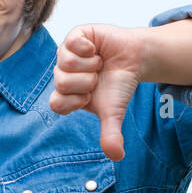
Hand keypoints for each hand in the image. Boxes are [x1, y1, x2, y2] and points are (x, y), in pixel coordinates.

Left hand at [49, 23, 145, 161]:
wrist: (135, 59)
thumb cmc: (120, 85)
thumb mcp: (114, 112)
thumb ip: (110, 133)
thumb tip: (117, 156)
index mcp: (65, 94)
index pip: (56, 103)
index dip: (76, 99)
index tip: (91, 96)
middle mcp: (62, 74)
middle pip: (60, 82)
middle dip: (87, 82)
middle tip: (97, 78)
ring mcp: (66, 54)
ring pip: (65, 63)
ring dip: (90, 65)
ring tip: (98, 63)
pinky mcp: (75, 36)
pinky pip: (72, 42)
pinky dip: (89, 48)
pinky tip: (96, 50)